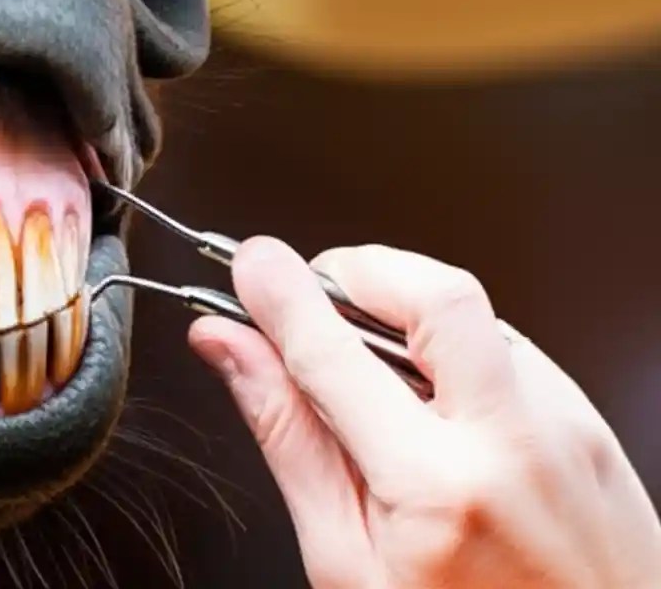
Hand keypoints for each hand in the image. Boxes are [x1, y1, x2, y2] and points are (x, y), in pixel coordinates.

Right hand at [188, 237, 660, 587]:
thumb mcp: (347, 563)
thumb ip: (290, 442)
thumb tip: (234, 354)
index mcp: (437, 489)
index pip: (335, 352)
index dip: (279, 295)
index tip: (249, 265)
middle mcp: (517, 444)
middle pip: (437, 293)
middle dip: (362, 269)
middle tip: (315, 290)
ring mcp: (567, 427)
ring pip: (476, 314)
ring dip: (407, 313)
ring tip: (367, 368)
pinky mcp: (590, 423)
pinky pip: (510, 349)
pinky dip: (454, 351)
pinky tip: (428, 402)